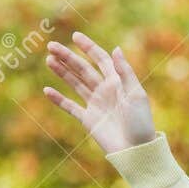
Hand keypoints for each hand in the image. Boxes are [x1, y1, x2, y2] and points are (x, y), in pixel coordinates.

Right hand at [43, 32, 156, 155]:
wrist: (136, 151)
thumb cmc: (141, 123)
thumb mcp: (136, 94)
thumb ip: (125, 72)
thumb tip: (115, 48)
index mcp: (118, 82)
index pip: (101, 59)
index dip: (88, 48)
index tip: (75, 36)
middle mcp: (105, 90)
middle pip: (83, 69)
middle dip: (68, 57)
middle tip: (51, 46)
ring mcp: (96, 104)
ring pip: (75, 84)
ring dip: (62, 72)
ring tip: (48, 60)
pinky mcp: (89, 120)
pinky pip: (71, 107)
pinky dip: (59, 99)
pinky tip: (47, 90)